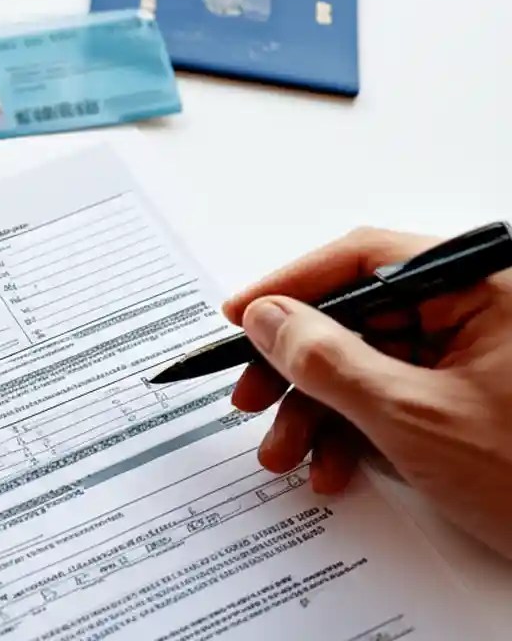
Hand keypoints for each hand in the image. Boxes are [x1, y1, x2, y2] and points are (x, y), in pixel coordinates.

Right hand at [224, 227, 511, 558]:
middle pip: (357, 316)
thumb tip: (269, 318)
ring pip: (366, 363)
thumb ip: (329, 361)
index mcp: (483, 287)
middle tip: (251, 396)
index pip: (365, 260)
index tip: (241, 316)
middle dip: (297, 368)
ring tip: (288, 452)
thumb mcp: (412, 417)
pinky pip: (390, 396)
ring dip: (317, 410)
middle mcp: (479, 309)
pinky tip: (333, 464)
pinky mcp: (467, 396)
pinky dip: (353, 430)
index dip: (292, 287)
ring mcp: (474, 355)